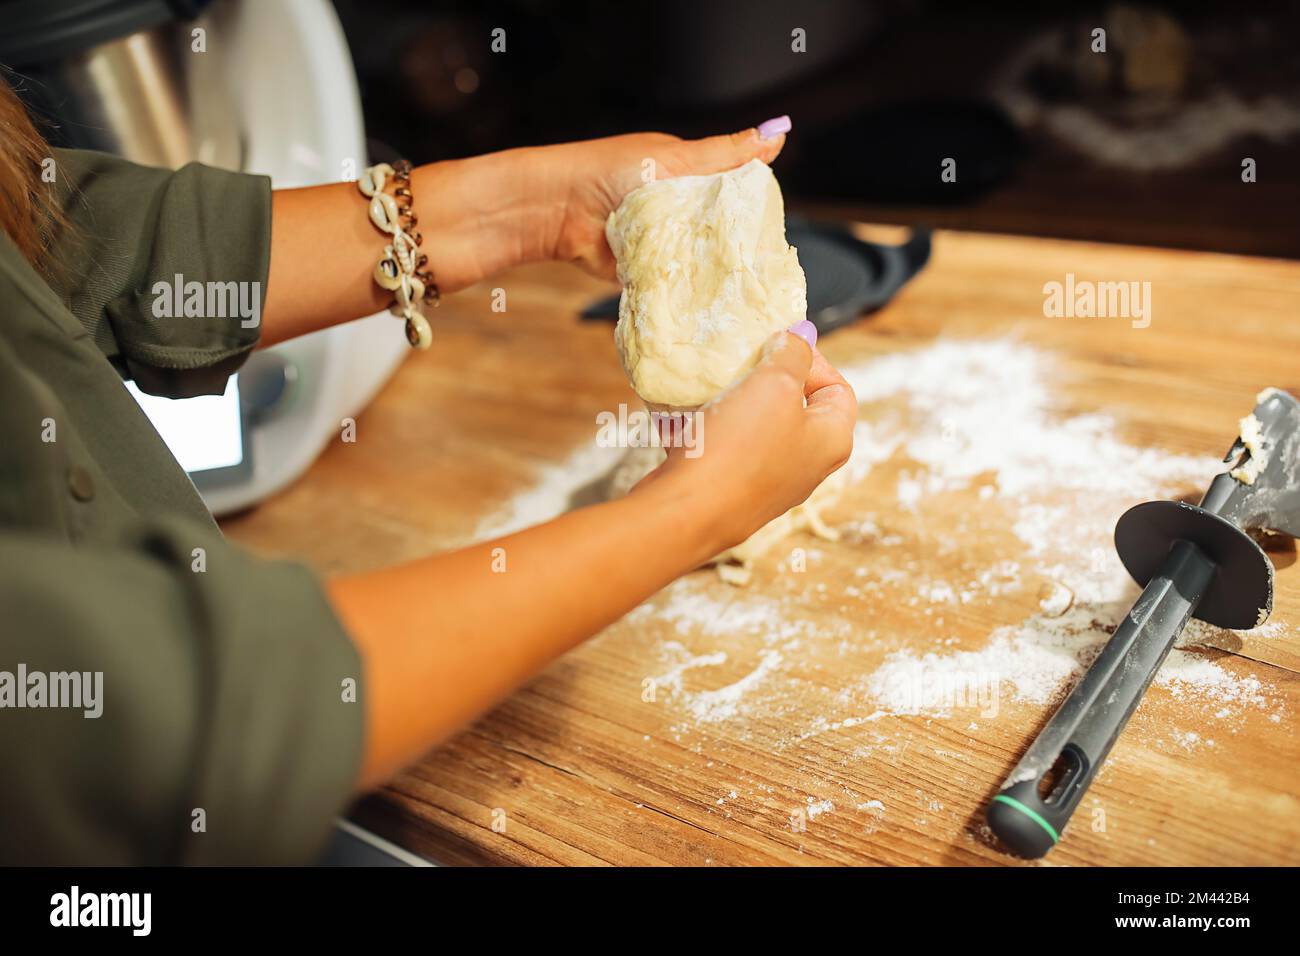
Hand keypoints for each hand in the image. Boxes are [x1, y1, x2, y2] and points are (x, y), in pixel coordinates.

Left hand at [548, 122, 788, 278]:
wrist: (560, 209)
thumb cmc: (612, 171)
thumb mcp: (676, 158)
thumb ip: (726, 154)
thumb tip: (779, 132)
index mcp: (686, 173)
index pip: (732, 189)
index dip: (753, 206)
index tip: (775, 224)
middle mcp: (675, 206)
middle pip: (717, 227)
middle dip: (733, 242)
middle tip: (760, 261)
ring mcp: (660, 238)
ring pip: (697, 256)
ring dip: (708, 266)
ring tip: (737, 282)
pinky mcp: (645, 268)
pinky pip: (672, 279)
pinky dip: (683, 285)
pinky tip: (706, 294)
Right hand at [632, 326, 857, 553]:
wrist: (687, 512)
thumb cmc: (740, 446)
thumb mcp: (775, 383)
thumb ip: (792, 353)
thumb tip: (801, 338)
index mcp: (832, 441)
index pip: (838, 388)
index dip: (811, 359)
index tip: (775, 345)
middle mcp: (807, 467)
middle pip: (795, 407)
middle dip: (764, 378)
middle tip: (739, 362)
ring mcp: (768, 483)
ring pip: (754, 426)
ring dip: (730, 401)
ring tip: (708, 386)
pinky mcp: (731, 491)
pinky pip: (724, 447)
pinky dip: (707, 428)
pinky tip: (684, 415)